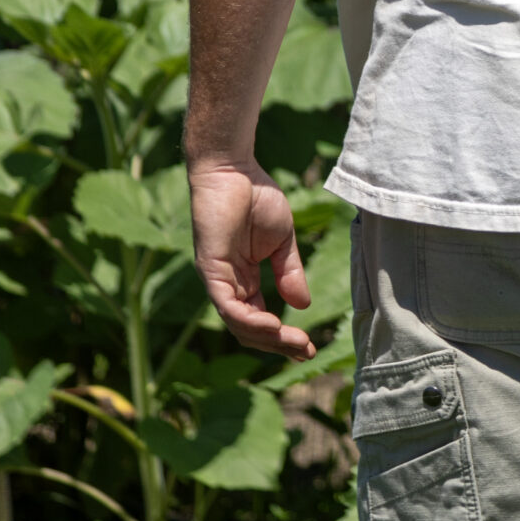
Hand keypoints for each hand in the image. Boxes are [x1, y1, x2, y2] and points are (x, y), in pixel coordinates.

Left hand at [189, 157, 316, 359]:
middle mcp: (226, 285)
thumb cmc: (255, 197)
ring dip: (266, 337)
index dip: (283, 336)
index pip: (259, 319)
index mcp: (242, 279)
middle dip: (277, 344)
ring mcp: (216, 279)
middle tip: (305, 351)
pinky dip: (249, 319)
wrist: (235, 169)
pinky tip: (272, 325)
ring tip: (294, 342)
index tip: (309, 346)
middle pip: (248, 329)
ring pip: (237, 323)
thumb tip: (302, 305)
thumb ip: (290, 273)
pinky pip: (227, 304)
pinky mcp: (210, 268)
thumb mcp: (282, 241)